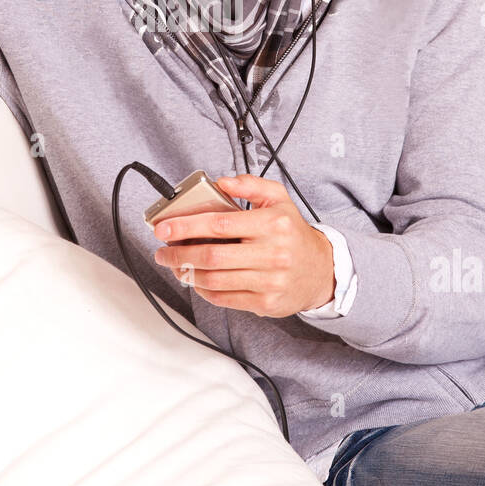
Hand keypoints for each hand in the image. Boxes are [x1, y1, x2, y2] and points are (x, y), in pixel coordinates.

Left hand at [151, 173, 334, 316]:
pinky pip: (225, 298)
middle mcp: (272, 253)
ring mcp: (269, 281)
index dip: (187, 226)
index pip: (220, 223)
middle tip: (163, 252)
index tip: (165, 227)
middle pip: (213, 255)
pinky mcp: (265, 303)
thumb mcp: (279, 199)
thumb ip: (250, 185)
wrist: (321, 271)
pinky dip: (204, 290)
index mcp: (273, 223)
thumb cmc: (293, 233)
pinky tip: (196, 279)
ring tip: (176, 265)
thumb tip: (221, 182)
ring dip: (187, 273)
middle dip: (179, 254)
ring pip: (215, 280)